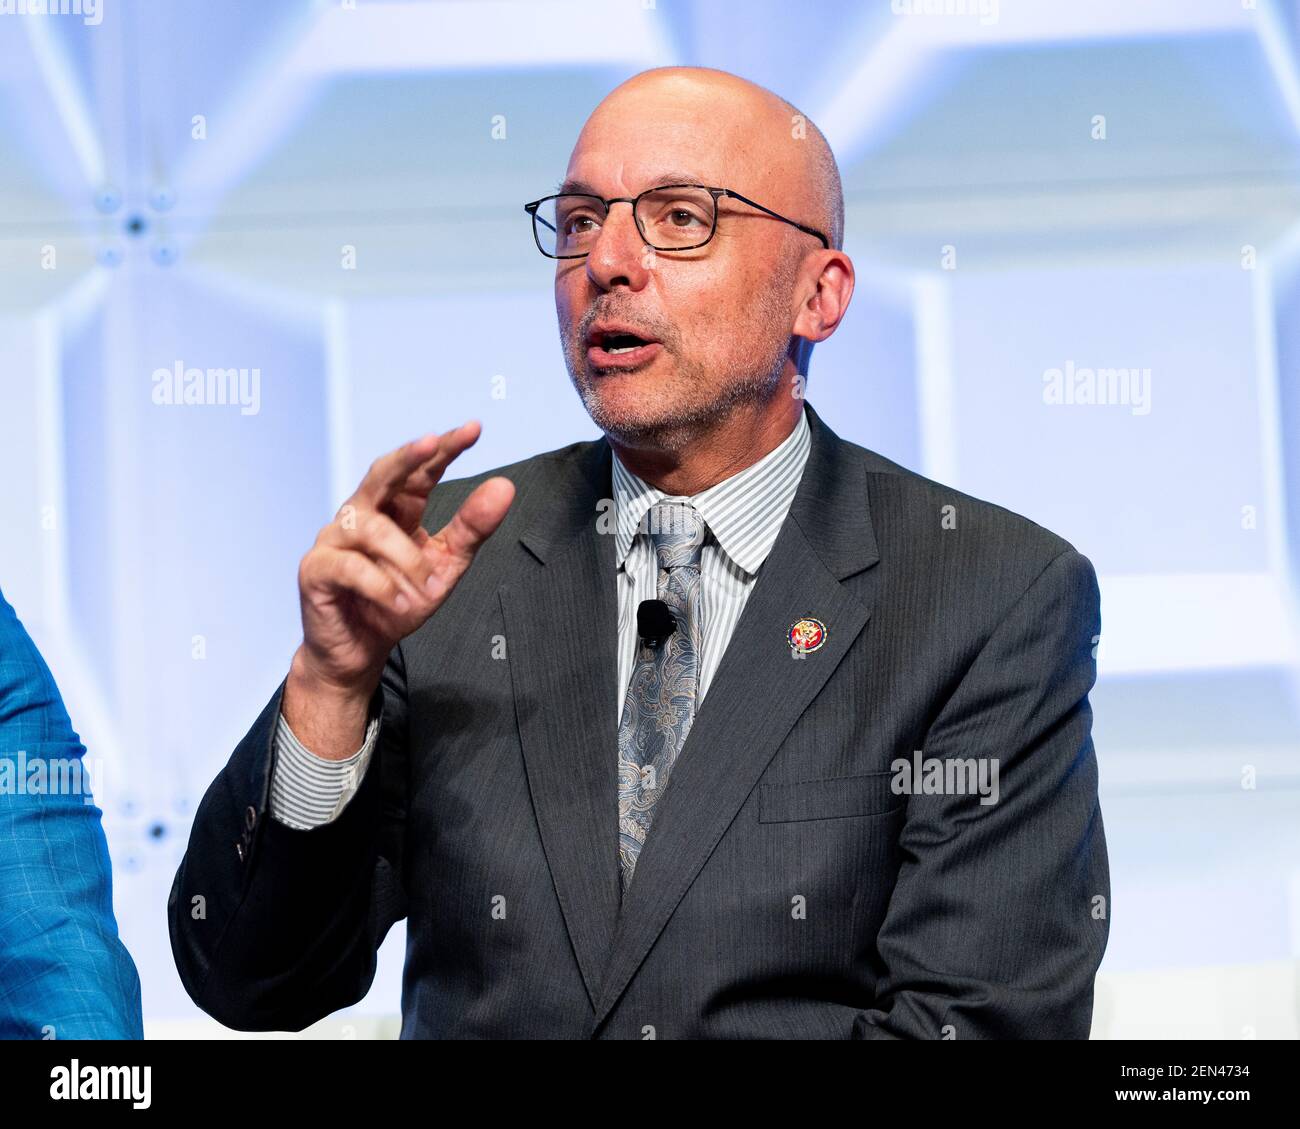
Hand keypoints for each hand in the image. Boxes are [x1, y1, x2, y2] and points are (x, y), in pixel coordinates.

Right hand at [284, 421, 513, 755]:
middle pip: (381, 474)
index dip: (443, 449)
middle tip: (433, 442)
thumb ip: (472, 528)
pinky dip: (382, 585)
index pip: (420, 472)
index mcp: (395, 510)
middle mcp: (361, 515)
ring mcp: (334, 540)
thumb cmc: (399, 602)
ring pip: (372, 528)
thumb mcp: (446, 565)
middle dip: (408, 457)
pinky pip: (351, 566)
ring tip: (424, 589)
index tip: (473, 429)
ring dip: (406, 559)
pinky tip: (399, 602)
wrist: (361, 652)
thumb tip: (503, 487)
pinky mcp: (316, 570)